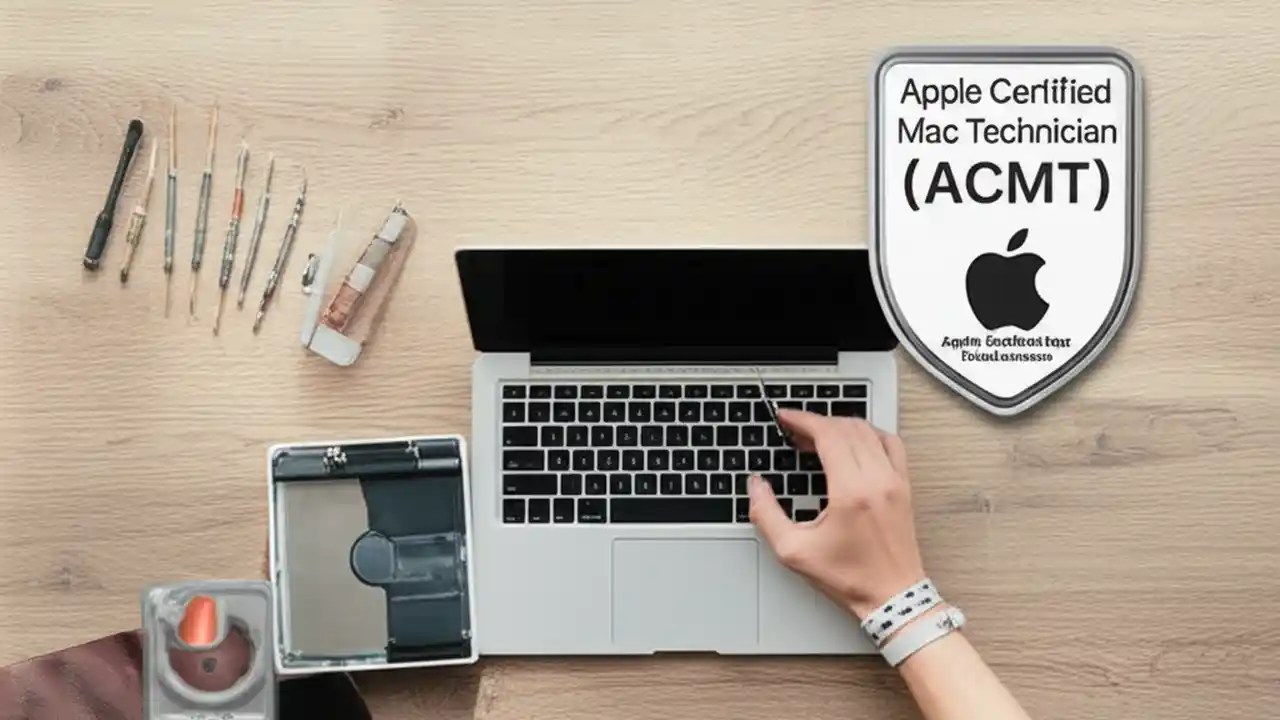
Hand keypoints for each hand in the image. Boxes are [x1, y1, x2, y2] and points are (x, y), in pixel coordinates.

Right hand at [749, 409, 924, 618]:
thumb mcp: (794, 551)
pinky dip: (869, 434)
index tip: (786, 418)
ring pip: (869, 431)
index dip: (802, 420)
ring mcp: (895, 481)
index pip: (828, 434)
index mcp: (851, 491)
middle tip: (795, 432)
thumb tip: (756, 486)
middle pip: (846, 427)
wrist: (892, 597)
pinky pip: (891, 443)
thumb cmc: (850, 578)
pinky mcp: (903, 487)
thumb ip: (766, 514)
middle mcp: (877, 479)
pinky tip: (854, 443)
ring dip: (841, 426)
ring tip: (818, 437)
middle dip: (817, 422)